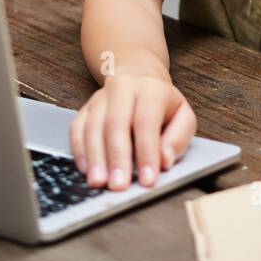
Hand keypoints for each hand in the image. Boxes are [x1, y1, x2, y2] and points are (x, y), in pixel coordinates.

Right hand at [69, 70, 196, 190]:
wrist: (139, 75)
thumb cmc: (163, 104)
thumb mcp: (183, 116)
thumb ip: (179, 138)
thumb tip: (164, 160)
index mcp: (151, 89)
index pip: (146, 121)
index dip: (147, 152)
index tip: (147, 180)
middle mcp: (123, 88)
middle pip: (116, 123)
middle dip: (117, 157)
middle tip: (118, 185)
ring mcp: (101, 97)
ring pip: (93, 126)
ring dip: (95, 157)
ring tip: (99, 182)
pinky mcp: (86, 107)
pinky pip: (77, 128)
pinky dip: (79, 150)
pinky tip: (86, 169)